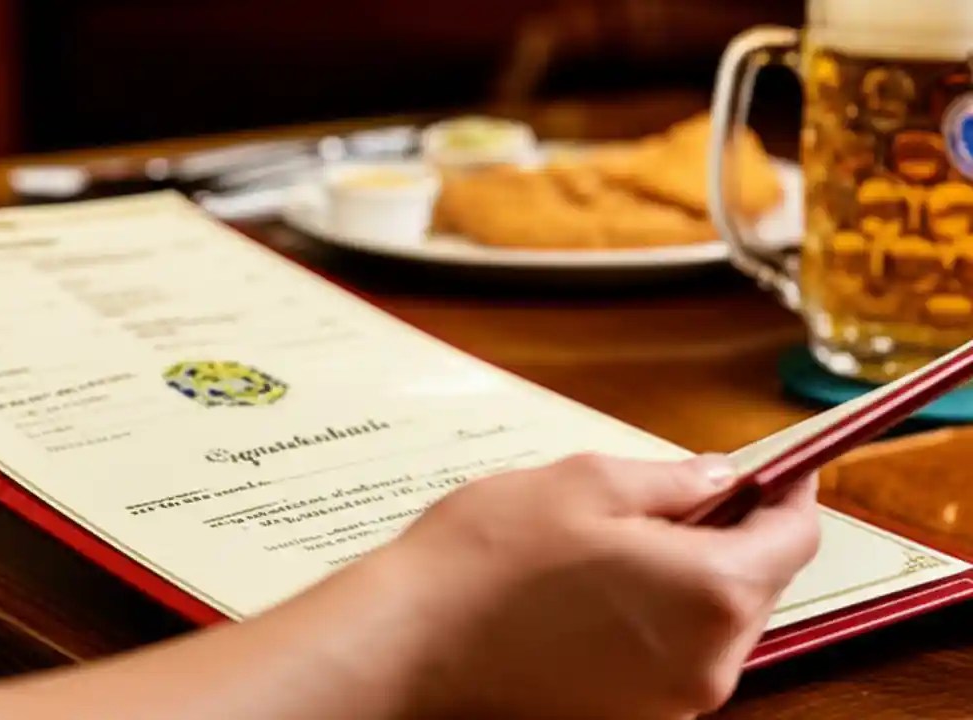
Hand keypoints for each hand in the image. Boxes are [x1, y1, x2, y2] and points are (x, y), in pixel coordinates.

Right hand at [384, 454, 819, 718]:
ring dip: (692, 582)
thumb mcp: (586, 483)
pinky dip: (660, 624)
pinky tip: (600, 595)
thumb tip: (720, 479)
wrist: (413, 643)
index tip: (780, 472)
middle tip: (684, 498)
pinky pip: (674, 661)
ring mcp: (672, 702)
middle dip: (735, 538)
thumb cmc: (490, 556)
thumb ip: (674, 481)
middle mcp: (710, 662)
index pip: (796, 539)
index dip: (790, 496)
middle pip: (759, 587)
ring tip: (623, 546)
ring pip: (715, 627)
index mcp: (713, 590)